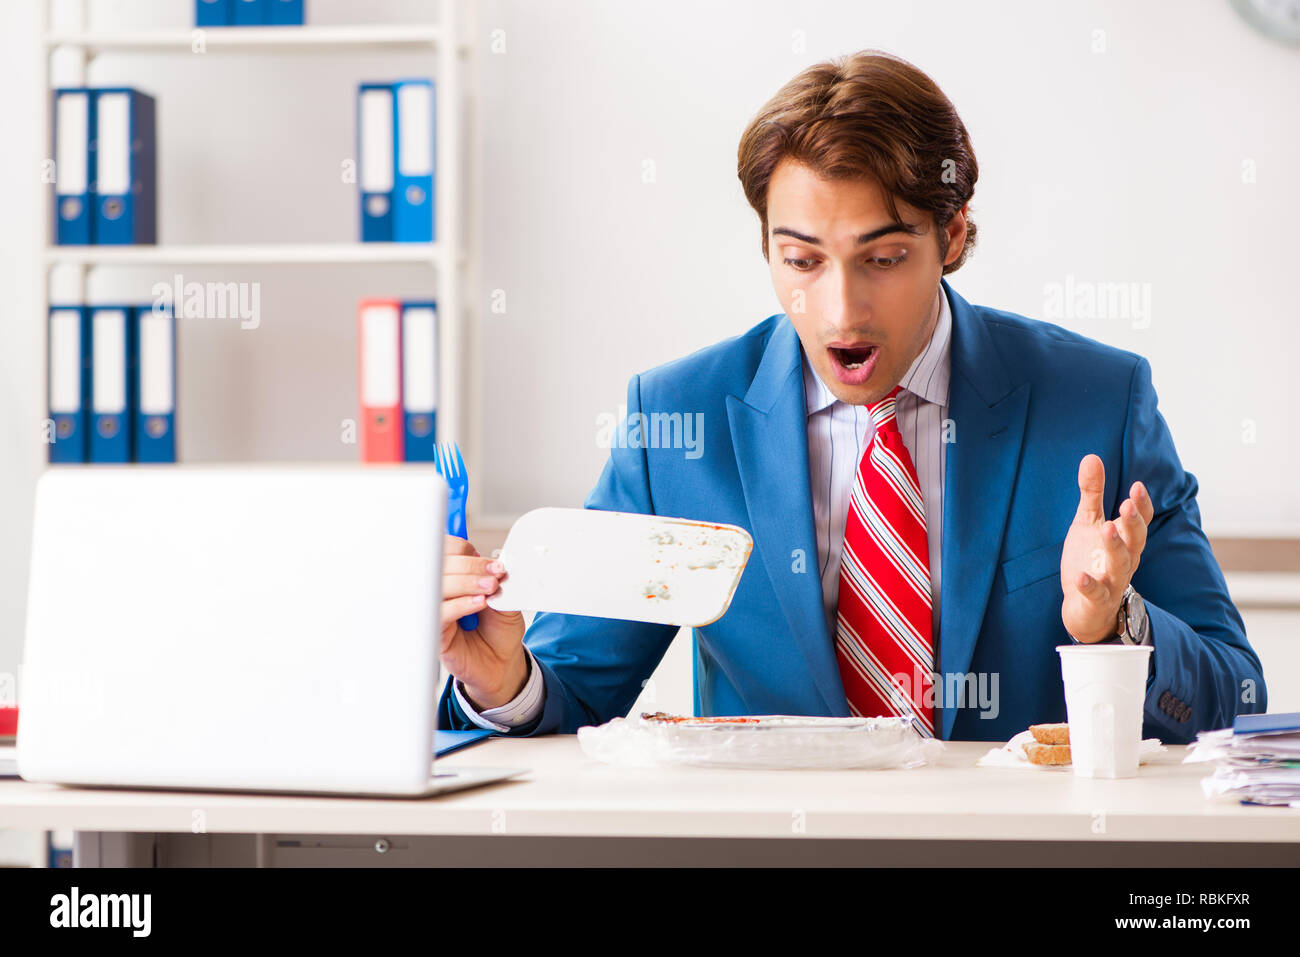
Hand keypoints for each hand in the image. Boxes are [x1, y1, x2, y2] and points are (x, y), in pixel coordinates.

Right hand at [440, 535, 527, 708]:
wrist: (501, 662)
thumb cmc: (498, 629)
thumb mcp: (505, 598)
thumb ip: (498, 580)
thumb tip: (494, 563)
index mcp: (451, 576)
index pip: (442, 551)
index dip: (461, 548)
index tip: (484, 557)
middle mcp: (438, 591)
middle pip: (438, 566)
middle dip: (470, 566)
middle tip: (495, 573)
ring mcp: (434, 611)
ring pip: (438, 586)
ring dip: (467, 583)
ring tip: (490, 589)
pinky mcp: (435, 633)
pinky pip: (440, 613)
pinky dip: (461, 604)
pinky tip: (479, 603)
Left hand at [1060, 454, 1153, 642]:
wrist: (1084, 606)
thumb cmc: (1091, 559)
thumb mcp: (1088, 523)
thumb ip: (1092, 493)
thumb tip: (1091, 456)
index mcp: (1125, 539)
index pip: (1140, 521)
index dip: (1142, 505)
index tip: (1137, 486)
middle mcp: (1125, 559)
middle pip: (1136, 540)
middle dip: (1133, 523)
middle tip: (1127, 504)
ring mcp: (1112, 581)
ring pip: (1121, 564)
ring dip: (1115, 547)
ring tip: (1107, 528)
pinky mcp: (1097, 600)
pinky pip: (1096, 593)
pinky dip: (1089, 585)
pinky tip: (1080, 577)